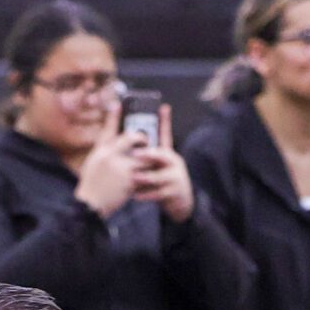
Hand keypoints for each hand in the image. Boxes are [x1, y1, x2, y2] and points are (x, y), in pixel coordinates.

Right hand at [72, 97, 138, 218]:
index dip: (114, 116)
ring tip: (151, 158)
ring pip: (142, 155)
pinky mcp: (130, 181)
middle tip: (145, 139)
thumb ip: (103, 149)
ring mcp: (121, 168)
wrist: (90, 205)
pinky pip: (144, 172)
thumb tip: (109, 138)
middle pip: (132, 139)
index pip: (109, 129)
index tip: (118, 104)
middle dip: (141, 138)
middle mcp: (111, 156)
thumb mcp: (92, 163)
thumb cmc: (91, 184)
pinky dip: (147, 172)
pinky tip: (148, 174)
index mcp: (101, 151)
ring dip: (148, 156)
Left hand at [130, 106, 193, 221]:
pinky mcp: (174, 193)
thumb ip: (147, 157)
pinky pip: (157, 193)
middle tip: (136, 154)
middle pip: (163, 155)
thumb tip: (130, 148)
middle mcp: (174, 163)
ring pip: (158, 176)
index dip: (165, 121)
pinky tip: (134, 195)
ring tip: (133, 177)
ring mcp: (175, 178)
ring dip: (144, 177)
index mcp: (167, 154)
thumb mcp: (157, 167)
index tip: (163, 107)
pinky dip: (144, 195)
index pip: (166, 134)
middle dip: (149, 154)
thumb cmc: (162, 182)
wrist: (180, 202)